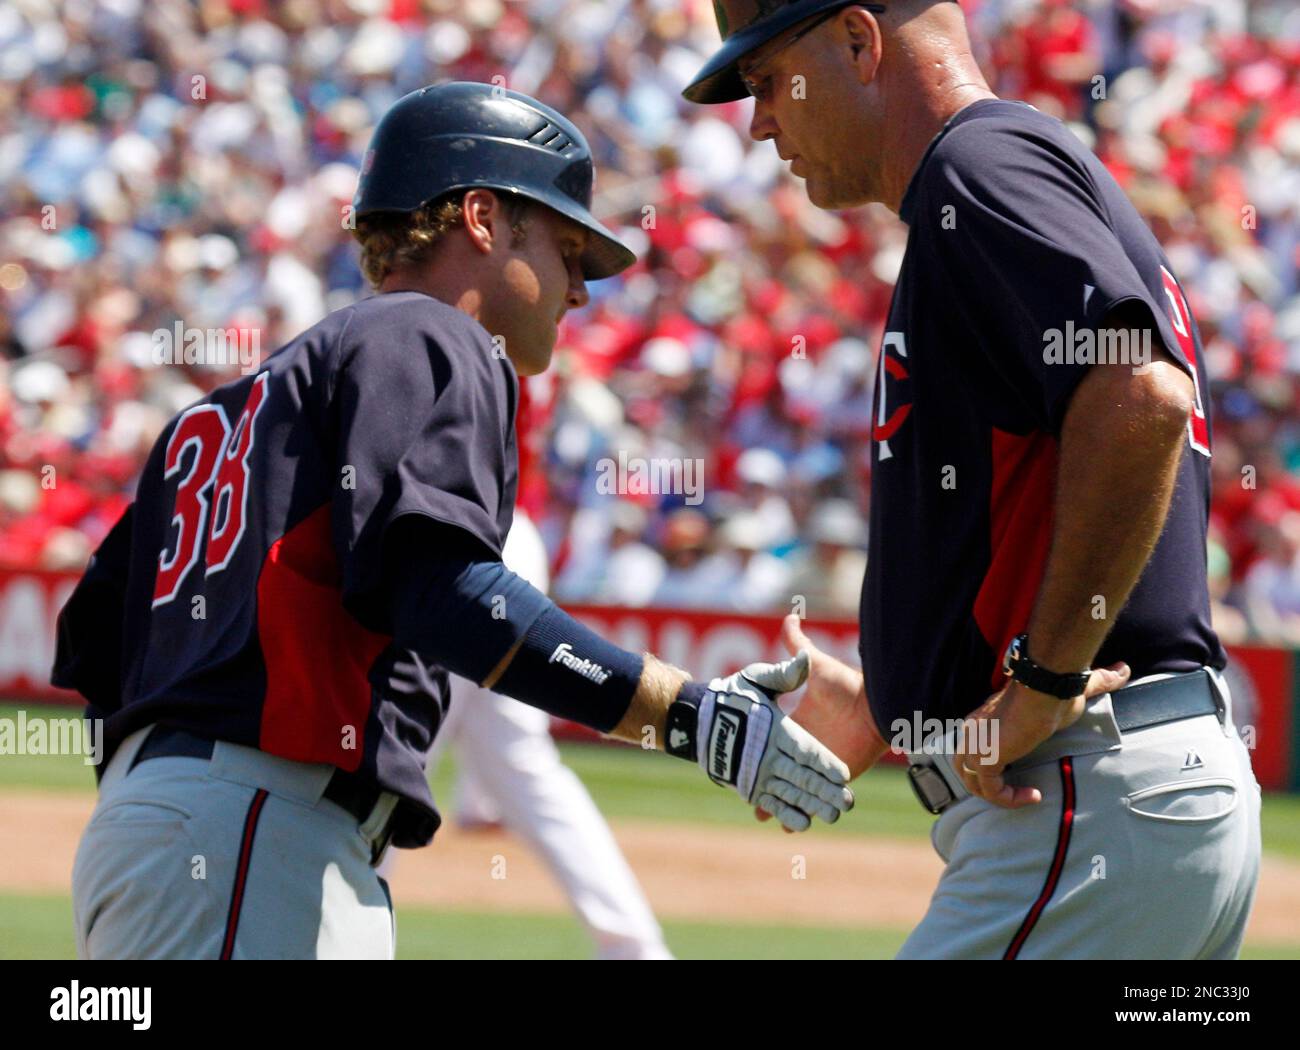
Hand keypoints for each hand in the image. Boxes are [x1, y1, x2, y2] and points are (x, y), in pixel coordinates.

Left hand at [697, 650, 853, 831]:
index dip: (827, 763)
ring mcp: (767, 771)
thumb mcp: (758, 680)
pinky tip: (800, 826)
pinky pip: (773, 801)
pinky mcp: (752, 785)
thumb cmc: (731, 693)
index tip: (844, 774)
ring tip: (832, 817)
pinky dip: (785, 813)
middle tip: (847, 805)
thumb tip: (803, 657)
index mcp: (786, 731)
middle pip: (808, 775)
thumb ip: (781, 674)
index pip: (810, 750)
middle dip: (827, 790)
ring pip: (794, 791)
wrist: (699, 713)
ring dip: (812, 804)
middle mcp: (780, 754)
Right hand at [753, 616, 886, 827]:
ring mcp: (817, 765)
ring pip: (792, 788)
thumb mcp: (814, 664)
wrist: (878, 706)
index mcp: (794, 724)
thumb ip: (797, 645)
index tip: (735, 761)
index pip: (769, 743)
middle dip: (761, 782)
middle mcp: (803, 746)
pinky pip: (812, 800)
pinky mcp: (832, 779)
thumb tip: (790, 614)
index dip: (753, 753)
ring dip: (778, 801)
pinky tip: (789, 826)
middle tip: (741, 793)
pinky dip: (801, 814)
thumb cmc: (847, 684)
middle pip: (776, 768)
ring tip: (760, 815)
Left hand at [953, 662, 1130, 807]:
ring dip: (998, 796)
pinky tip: (1034, 797)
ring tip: (1026, 797)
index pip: (972, 746)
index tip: (1019, 773)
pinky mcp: (986, 758)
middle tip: (1013, 792)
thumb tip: (1124, 670)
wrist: (1046, 689)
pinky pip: (990, 790)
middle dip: (983, 784)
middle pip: (962, 765)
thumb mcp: (1074, 692)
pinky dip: (1009, 799)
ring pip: (973, 781)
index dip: (988, 764)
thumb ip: (1097, 682)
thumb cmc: (1055, 688)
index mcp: (984, 718)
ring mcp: (977, 744)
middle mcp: (974, 731)